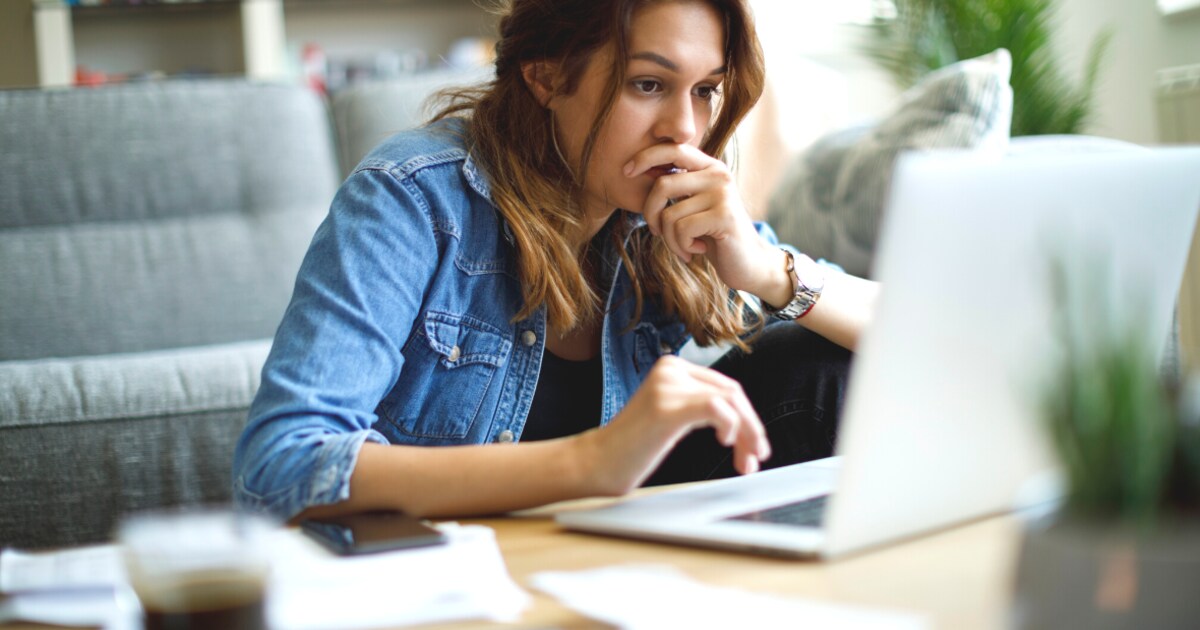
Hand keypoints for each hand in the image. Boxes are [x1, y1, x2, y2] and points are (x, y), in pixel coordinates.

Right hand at [575, 355, 770, 495]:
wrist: (597, 463)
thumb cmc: (634, 447)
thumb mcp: (672, 415)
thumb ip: (700, 405)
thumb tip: (747, 421)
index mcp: (673, 367)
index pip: (725, 386)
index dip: (748, 417)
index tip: (754, 447)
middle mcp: (671, 369)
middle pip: (732, 392)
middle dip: (752, 427)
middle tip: (757, 458)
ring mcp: (668, 385)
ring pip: (730, 401)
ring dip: (747, 434)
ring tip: (745, 461)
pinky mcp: (667, 407)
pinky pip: (716, 408)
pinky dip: (731, 426)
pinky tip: (725, 442)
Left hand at [624, 144, 782, 296]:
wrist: (747, 264)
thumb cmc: (713, 236)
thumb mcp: (693, 206)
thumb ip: (676, 188)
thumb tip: (638, 171)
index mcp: (709, 167)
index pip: (673, 149)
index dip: (646, 157)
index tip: (626, 172)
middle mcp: (718, 175)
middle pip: (662, 185)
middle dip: (650, 214)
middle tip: (657, 232)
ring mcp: (722, 194)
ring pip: (669, 215)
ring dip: (670, 239)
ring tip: (684, 247)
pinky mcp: (724, 216)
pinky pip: (681, 230)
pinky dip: (681, 247)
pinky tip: (696, 251)